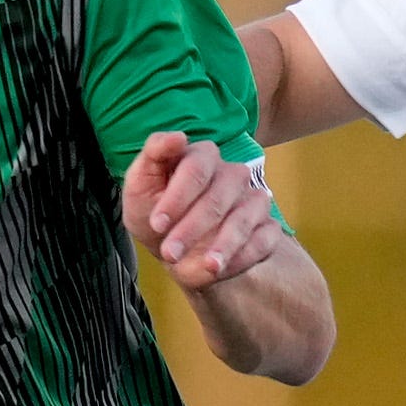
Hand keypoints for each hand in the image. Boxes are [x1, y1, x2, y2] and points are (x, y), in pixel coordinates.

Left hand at [124, 133, 283, 294]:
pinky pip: (264, 239)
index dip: (177, 197)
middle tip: (170, 253)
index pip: (196, 168)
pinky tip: (222, 269)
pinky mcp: (266, 228)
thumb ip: (153, 154)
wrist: (175, 253)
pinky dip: (244, 256)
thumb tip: (177, 136)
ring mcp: (251, 201)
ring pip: (244, 218)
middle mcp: (231, 175)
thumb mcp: (139, 187)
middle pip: (218, 197)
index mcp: (201, 157)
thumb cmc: (155, 215)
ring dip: (223, 245)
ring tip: (207, 267)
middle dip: (192, 227)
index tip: (157, 223)